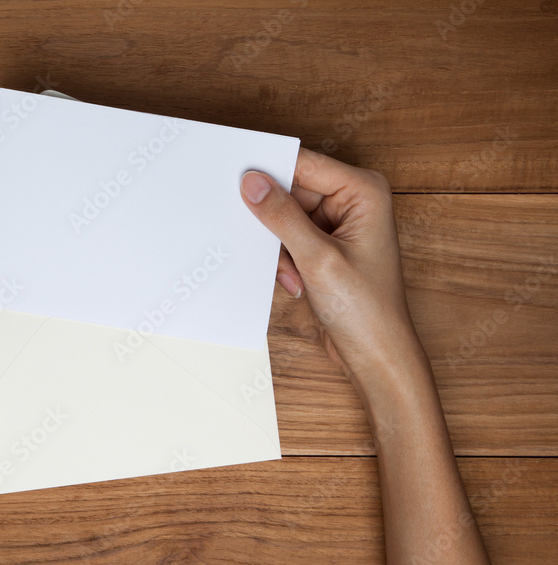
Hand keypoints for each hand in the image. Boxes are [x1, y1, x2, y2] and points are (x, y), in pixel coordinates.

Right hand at [240, 149, 426, 390]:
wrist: (375, 353)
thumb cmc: (366, 310)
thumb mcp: (317, 259)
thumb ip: (281, 217)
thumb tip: (252, 183)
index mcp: (363, 191)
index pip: (304, 164)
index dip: (270, 172)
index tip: (236, 181)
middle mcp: (352, 201)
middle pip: (291, 190)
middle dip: (275, 223)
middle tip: (272, 247)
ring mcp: (337, 224)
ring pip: (284, 217)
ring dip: (280, 248)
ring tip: (296, 275)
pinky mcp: (324, 245)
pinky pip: (287, 238)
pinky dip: (284, 260)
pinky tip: (297, 282)